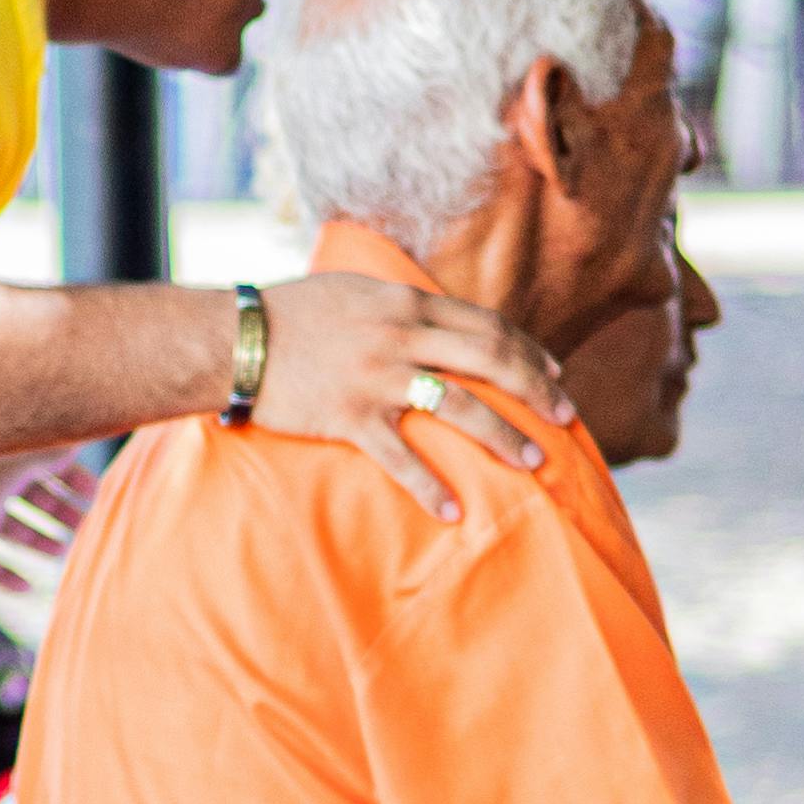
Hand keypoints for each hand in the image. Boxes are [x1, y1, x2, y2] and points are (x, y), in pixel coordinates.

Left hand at [0, 448, 95, 599]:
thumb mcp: (3, 473)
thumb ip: (42, 457)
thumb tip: (78, 438)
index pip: (36, 461)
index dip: (67, 475)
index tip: (94, 492)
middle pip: (26, 496)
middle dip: (56, 508)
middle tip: (82, 523)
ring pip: (7, 529)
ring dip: (35, 540)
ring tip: (61, 552)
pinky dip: (3, 575)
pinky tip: (27, 587)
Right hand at [251, 273, 570, 523]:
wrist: (237, 339)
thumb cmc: (292, 313)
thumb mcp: (355, 290)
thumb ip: (400, 304)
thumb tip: (437, 318)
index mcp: (406, 302)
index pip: (485, 324)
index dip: (527, 350)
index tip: (554, 373)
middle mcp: (401, 336)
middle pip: (489, 361)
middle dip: (535, 390)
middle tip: (566, 418)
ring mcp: (377, 378)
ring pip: (460, 407)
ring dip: (503, 436)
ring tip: (534, 463)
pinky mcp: (350, 417)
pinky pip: (401, 458)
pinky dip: (430, 487)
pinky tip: (455, 512)